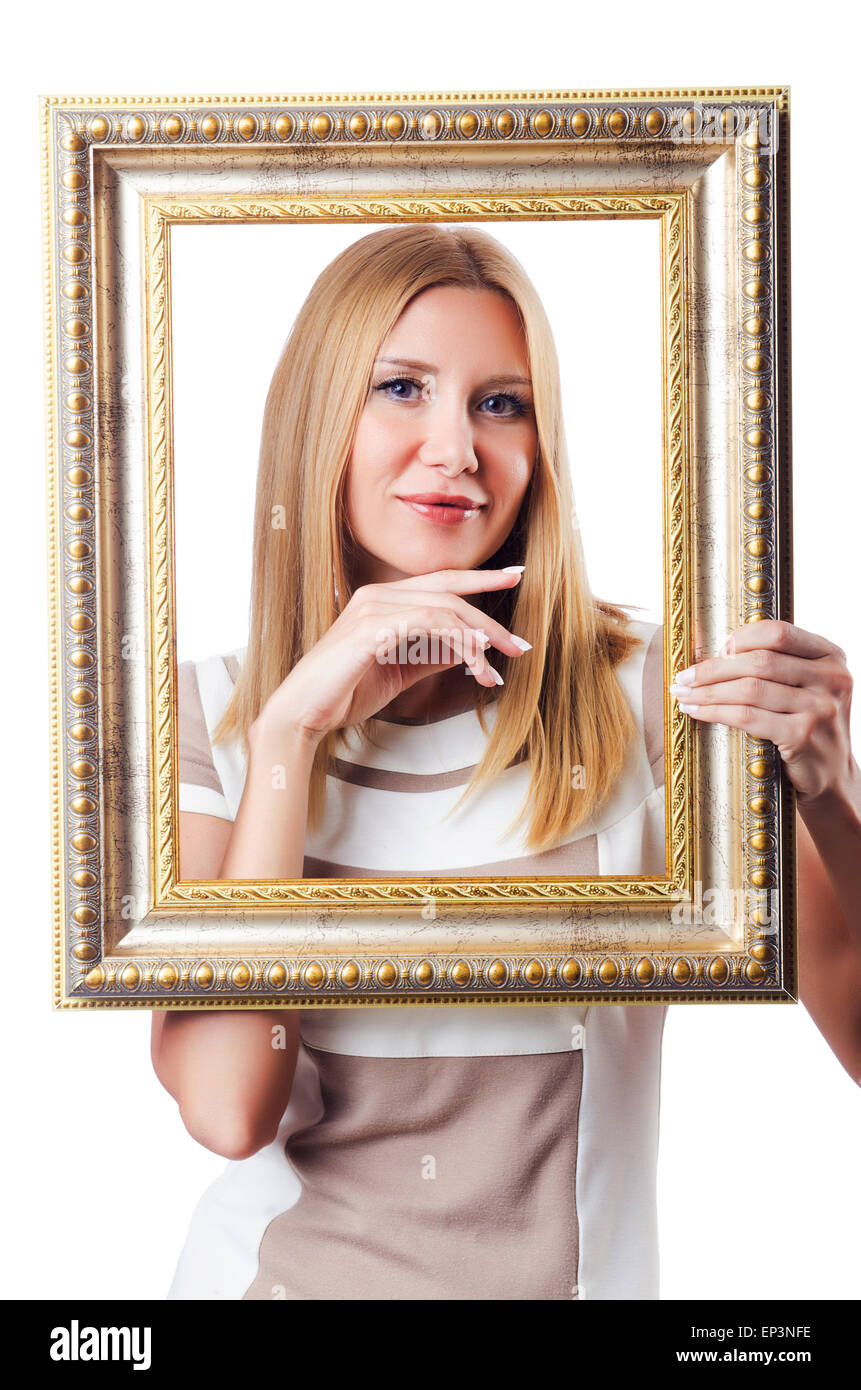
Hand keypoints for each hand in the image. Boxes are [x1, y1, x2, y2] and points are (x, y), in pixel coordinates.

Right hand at [253, 568, 531, 744]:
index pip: (440, 582)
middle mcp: (378, 595)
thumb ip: (432, 655)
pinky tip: (474, 657)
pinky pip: (428, 625)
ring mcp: (373, 608)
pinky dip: (457, 640)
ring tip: (494, 669)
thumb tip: (470, 648)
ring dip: (477, 640)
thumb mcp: (401, 671)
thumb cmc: (346, 692)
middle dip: (490, 615)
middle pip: (449, 591)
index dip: (479, 579)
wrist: (304, 714)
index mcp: (383, 600)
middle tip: (520, 645)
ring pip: (443, 608)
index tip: (514, 578)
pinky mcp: (371, 629)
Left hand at [669, 619, 854, 804]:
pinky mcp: (803, 735)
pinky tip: (697, 712)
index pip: (779, 632)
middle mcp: (831, 678)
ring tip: (683, 695)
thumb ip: (780, 665)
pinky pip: (747, 717)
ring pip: (749, 689)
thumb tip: (722, 651)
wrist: (831, 775)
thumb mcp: (807, 687)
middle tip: (683, 677)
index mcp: (831, 656)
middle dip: (713, 669)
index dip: (742, 638)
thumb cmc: (807, 725)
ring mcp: (820, 708)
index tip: (715, 650)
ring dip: (707, 692)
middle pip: (759, 661)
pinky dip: (715, 712)